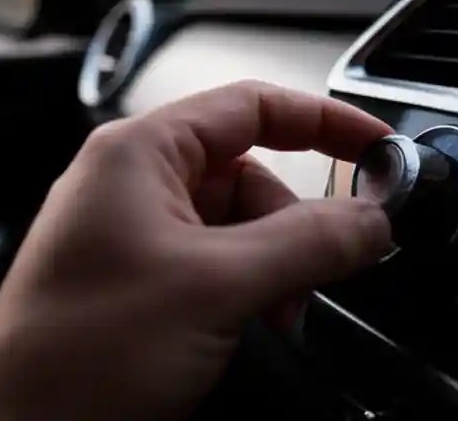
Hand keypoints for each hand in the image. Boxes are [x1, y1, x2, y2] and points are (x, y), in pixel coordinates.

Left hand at [0, 81, 392, 419]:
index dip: (324, 121)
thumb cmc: (80, 353)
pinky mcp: (134, 279)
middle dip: (294, 225)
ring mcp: (130, 231)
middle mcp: (132, 182)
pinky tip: (243, 328)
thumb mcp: (218, 287)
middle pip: (251, 173)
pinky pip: (211, 264)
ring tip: (269, 317)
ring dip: (271, 269)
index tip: (378, 149)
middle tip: (315, 276)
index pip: (253, 104)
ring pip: (236, 226)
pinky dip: (243, 291)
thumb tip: (372, 218)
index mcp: (140, 152)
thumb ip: (308, 243)